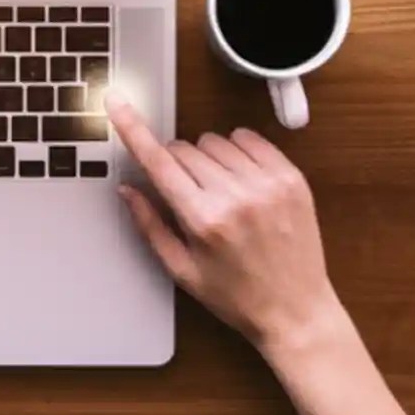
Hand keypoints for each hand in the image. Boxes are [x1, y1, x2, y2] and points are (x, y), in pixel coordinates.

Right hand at [105, 91, 340, 354]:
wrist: (297, 311)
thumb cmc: (236, 296)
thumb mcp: (181, 269)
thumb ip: (150, 225)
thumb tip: (127, 188)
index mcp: (203, 220)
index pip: (158, 161)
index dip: (132, 129)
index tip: (117, 103)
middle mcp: (235, 196)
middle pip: (184, 149)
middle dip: (176, 165)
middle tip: (188, 196)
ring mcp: (268, 184)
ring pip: (215, 141)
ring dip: (207, 158)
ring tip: (219, 191)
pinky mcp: (292, 178)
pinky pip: (251, 139)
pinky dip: (238, 151)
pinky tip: (241, 178)